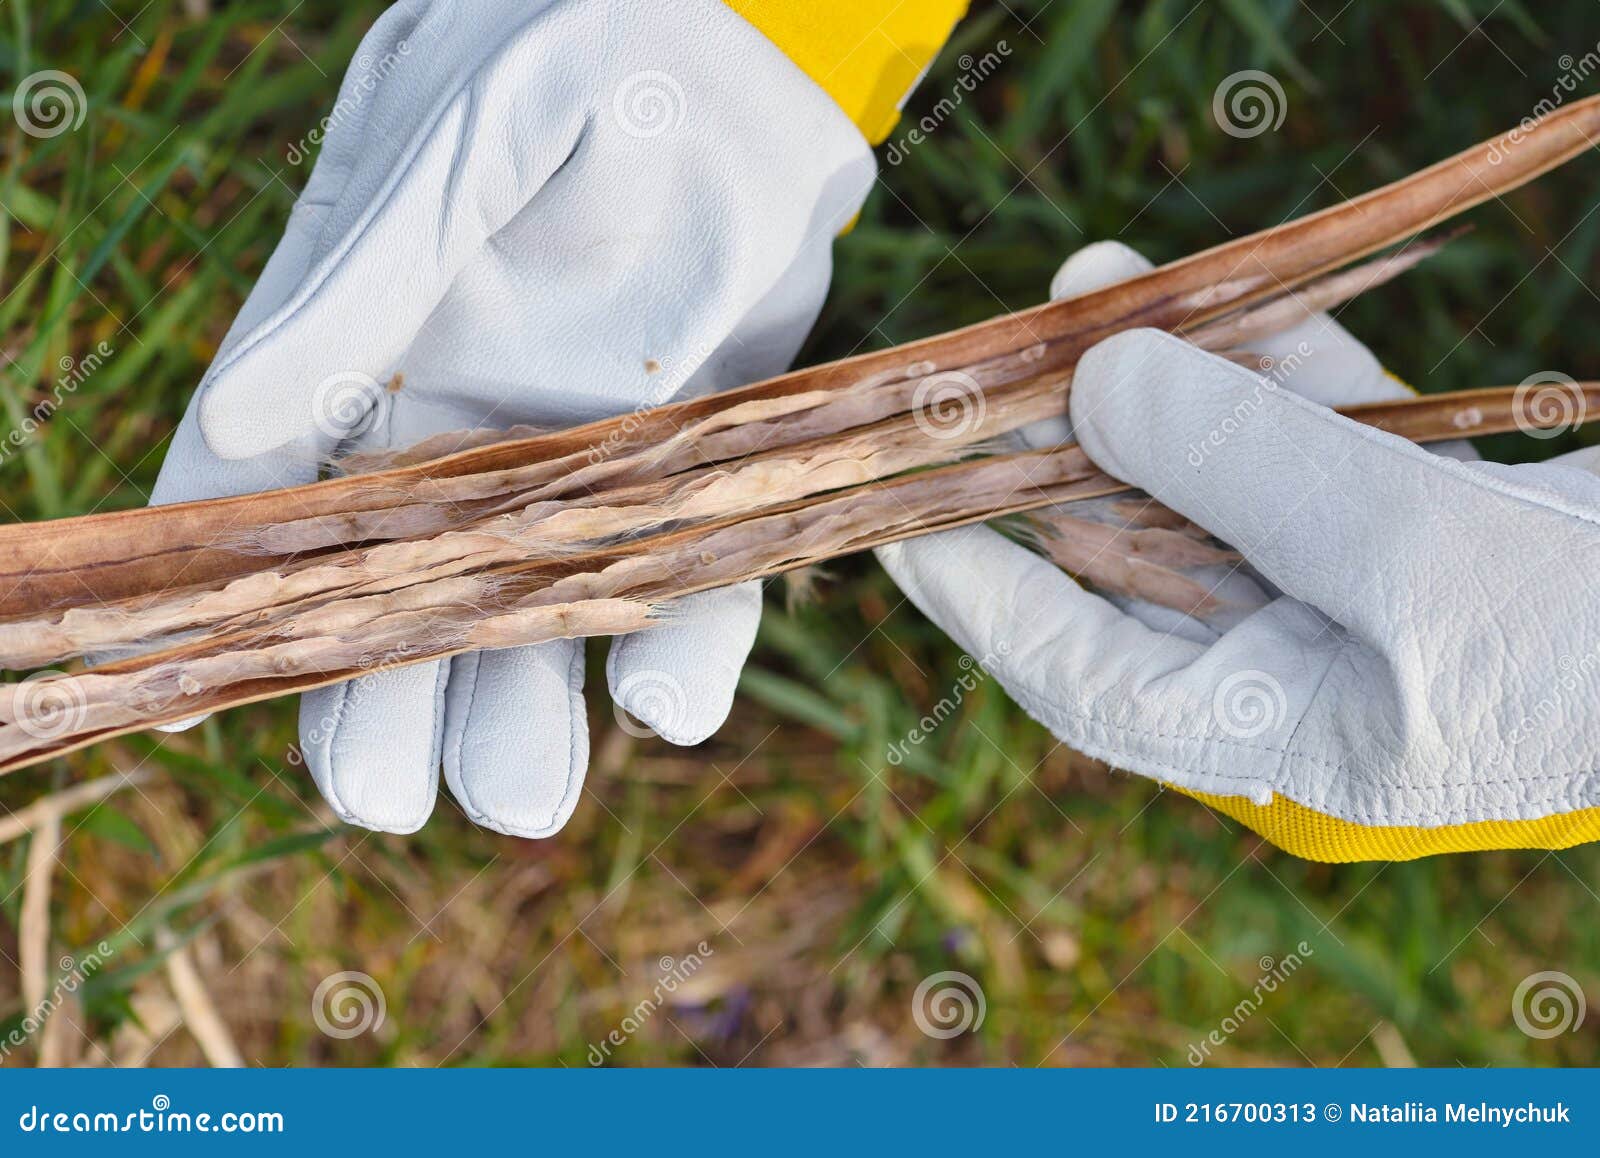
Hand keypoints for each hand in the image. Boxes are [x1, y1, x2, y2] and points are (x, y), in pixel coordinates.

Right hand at [151, 0, 875, 834]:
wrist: (738, 38)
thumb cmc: (577, 49)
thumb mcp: (455, 154)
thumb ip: (362, 286)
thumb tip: (242, 420)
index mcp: (368, 354)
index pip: (271, 499)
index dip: (251, 598)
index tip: (243, 682)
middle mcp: (461, 424)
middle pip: (401, 591)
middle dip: (391, 701)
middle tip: (391, 804)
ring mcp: (578, 448)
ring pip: (535, 605)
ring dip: (525, 706)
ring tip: (524, 802)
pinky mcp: (691, 449)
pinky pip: (685, 562)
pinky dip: (682, 634)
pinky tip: (664, 705)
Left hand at [882, 244, 1599, 859]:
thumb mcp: (1417, 564)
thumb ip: (1248, 473)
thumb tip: (1096, 384)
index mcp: (1279, 737)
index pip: (1076, 672)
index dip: (979, 593)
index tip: (897, 513)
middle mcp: (1304, 671)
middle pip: (1139, 558)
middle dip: (1069, 455)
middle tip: (988, 365)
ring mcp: (1364, 588)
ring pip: (1225, 478)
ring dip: (1166, 382)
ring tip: (1088, 285)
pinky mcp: (1429, 514)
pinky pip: (1328, 437)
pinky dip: (1286, 366)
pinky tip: (1234, 294)